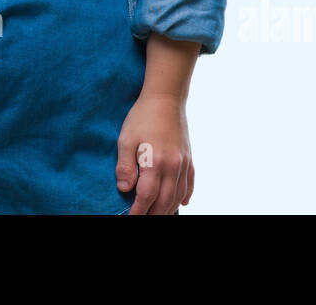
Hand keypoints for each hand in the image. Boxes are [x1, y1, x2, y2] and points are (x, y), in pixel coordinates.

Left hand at [115, 90, 192, 214]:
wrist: (166, 97)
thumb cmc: (142, 116)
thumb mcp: (126, 139)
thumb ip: (125, 166)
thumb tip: (125, 189)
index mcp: (155, 162)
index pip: (147, 197)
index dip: (138, 211)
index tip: (130, 217)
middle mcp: (173, 166)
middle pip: (165, 201)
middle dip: (153, 214)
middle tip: (142, 218)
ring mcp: (183, 163)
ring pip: (178, 196)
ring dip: (168, 209)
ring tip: (157, 214)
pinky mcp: (188, 157)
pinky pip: (190, 183)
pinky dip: (186, 196)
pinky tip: (181, 203)